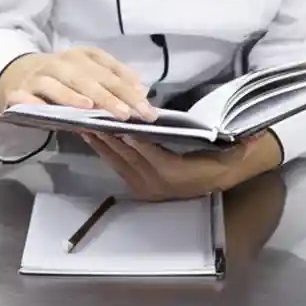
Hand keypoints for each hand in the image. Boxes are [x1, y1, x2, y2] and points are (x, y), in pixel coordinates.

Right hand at [0, 48, 156, 121]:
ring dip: (73, 97)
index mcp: (82, 56)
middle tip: (127, 113)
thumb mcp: (89, 75)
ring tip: (91, 108)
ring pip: (57, 85)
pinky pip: (27, 97)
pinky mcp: (19, 91)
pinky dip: (36, 103)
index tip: (145, 104)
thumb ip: (114, 82)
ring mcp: (39, 76)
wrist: (16, 74)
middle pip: (87, 78)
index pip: (108, 69)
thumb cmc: (62, 79)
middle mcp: (61, 62)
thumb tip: (142, 91)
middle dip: (108, 96)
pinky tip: (47, 112)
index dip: (127, 86)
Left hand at [81, 132, 282, 200]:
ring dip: (100, 144)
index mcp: (174, 173)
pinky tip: (93, 138)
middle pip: (127, 156)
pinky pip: (119, 168)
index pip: (148, 152)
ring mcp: (146, 188)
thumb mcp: (215, 144)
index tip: (114, 120)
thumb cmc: (218, 157)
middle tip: (89, 117)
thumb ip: (205, 137)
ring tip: (82, 125)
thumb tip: (193, 124)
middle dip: (106, 136)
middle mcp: (156, 183)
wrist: (223, 178)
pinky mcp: (140, 189)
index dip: (130, 136)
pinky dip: (105, 152)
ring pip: (118, 163)